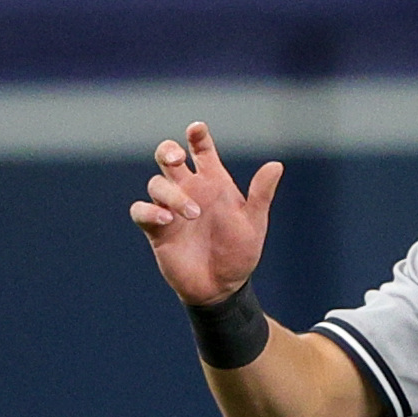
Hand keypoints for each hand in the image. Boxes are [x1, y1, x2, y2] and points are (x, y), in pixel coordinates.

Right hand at [130, 121, 281, 304]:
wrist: (223, 287)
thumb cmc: (240, 252)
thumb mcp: (254, 223)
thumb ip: (261, 194)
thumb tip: (276, 165)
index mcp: (213, 182)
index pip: (201, 150)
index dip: (197, 136)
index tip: (197, 129)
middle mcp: (189, 190)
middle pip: (167, 156)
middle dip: (168, 151)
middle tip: (177, 158)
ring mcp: (170, 209)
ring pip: (156, 184)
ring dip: (172, 194)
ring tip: (192, 214)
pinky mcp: (156, 229)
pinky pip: (141, 210)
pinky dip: (148, 210)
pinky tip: (166, 219)